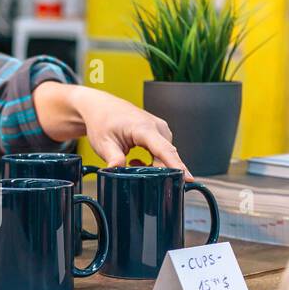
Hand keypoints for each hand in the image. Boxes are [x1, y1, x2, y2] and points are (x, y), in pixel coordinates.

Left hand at [32, 82, 190, 179]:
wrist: (100, 107)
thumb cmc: (102, 122)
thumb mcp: (103, 143)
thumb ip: (113, 158)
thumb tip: (117, 171)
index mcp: (143, 128)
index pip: (163, 150)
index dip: (176, 165)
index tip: (188, 177)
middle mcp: (156, 126)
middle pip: (166, 155)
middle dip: (160, 172)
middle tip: (142, 182)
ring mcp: (159, 128)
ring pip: (165, 155)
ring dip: (153, 166)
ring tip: (132, 164)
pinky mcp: (158, 132)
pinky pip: (162, 151)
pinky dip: (152, 161)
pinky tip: (137, 161)